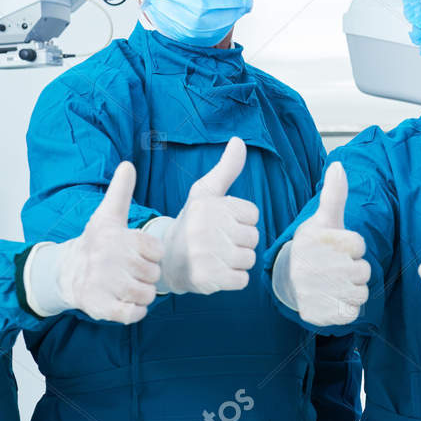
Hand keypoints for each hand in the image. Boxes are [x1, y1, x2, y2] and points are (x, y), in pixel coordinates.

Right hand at [35, 161, 163, 323]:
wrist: (67, 272)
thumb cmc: (96, 243)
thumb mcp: (108, 215)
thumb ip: (120, 192)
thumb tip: (127, 164)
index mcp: (117, 237)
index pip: (157, 251)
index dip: (151, 255)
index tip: (137, 253)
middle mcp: (109, 259)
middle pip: (153, 274)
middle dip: (146, 275)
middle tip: (131, 271)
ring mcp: (104, 284)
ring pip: (146, 295)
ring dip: (142, 294)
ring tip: (128, 285)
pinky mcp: (100, 307)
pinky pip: (133, 314)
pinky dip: (134, 311)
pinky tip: (125, 301)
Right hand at [159, 137, 259, 294]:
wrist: (166, 261)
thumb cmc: (193, 223)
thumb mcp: (205, 192)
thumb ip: (227, 168)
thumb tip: (239, 140)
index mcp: (207, 205)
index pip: (252, 214)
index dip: (241, 221)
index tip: (221, 224)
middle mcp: (203, 228)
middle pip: (253, 237)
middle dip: (241, 242)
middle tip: (219, 243)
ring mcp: (204, 254)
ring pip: (249, 259)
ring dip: (238, 261)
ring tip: (218, 257)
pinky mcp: (207, 278)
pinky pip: (242, 280)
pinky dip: (234, 279)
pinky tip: (217, 272)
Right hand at [279, 163, 370, 326]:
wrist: (288, 278)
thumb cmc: (314, 245)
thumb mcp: (324, 219)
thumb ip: (334, 195)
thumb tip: (338, 165)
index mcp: (316, 241)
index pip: (359, 245)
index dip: (355, 247)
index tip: (339, 247)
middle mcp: (311, 267)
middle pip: (364, 271)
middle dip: (357, 269)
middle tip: (339, 266)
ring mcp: (313, 293)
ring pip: (361, 294)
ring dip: (355, 289)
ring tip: (338, 282)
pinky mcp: (317, 314)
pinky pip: (351, 313)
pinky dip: (348, 307)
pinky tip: (334, 298)